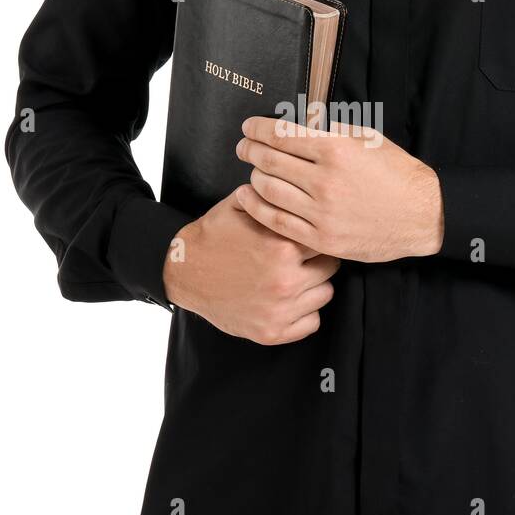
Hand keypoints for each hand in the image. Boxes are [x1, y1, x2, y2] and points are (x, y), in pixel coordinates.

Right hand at [162, 188, 338, 345]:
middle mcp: (285, 281)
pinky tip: (289, 300)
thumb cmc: (214, 236)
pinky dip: (304, 313)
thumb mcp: (240, 205)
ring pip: (325, 295)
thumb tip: (298, 182)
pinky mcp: (272, 333)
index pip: (324, 238)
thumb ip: (273, 196)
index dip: (316, 234)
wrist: (183, 272)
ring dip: (314, 286)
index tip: (308, 236)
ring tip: (295, 277)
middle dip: (318, 259)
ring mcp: (279, 311)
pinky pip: (312, 323)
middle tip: (302, 258)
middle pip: (330, 267)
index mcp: (282, 248)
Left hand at [234, 117, 443, 262]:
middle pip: (269, 161)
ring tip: (251, 171)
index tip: (249, 126)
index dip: (258, 128)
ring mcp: (321, 212)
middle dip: (250, 149)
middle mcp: (325, 180)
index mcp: (335, 150)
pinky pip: (277, 221)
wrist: (423, 215)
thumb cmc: (397, 174)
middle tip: (243, 147)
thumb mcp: (367, 138)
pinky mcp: (321, 238)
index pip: (282, 135)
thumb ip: (330, 128)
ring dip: (252, 176)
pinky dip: (256, 207)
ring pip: (268, 190)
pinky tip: (247, 197)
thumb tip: (299, 121)